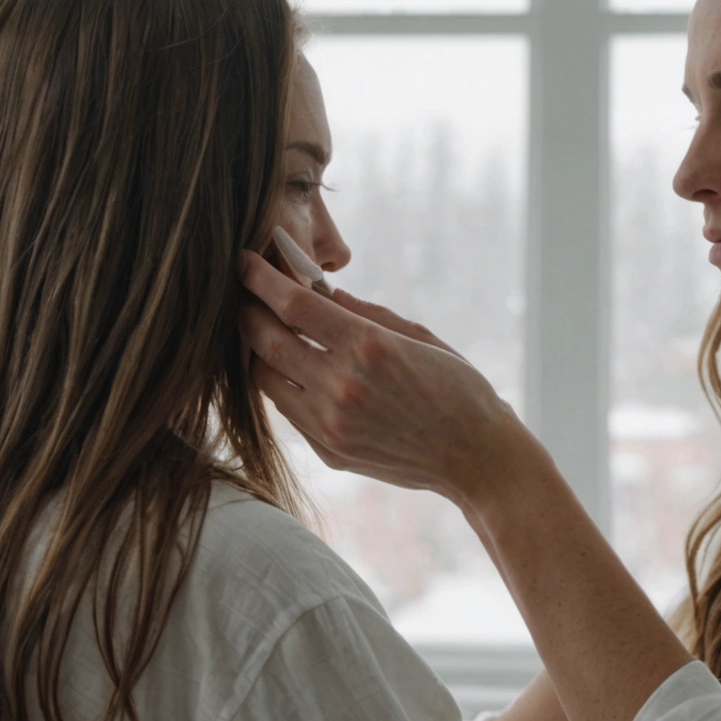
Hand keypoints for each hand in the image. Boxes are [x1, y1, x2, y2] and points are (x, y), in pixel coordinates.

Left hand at [237, 252, 538, 507]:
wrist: (476, 458)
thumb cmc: (458, 388)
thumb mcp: (419, 337)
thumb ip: (365, 312)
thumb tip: (323, 290)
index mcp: (367, 347)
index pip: (293, 304)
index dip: (261, 279)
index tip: (244, 262)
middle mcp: (342, 387)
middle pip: (266, 341)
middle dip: (248, 313)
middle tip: (244, 297)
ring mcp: (331, 425)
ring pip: (266, 380)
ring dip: (258, 353)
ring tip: (265, 334)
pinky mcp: (329, 452)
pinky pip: (288, 411)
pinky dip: (283, 386)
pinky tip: (293, 371)